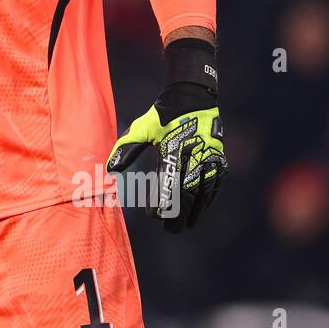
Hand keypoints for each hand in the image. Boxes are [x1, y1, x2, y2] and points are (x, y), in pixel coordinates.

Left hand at [107, 84, 225, 231]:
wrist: (193, 98)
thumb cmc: (162, 116)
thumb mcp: (141, 128)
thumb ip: (126, 149)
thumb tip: (109, 170)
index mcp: (173, 148)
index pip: (168, 182)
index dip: (163, 201)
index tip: (155, 216)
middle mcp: (194, 154)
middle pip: (188, 192)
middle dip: (179, 213)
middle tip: (170, 229)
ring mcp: (209, 157)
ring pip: (204, 191)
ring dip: (196, 211)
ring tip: (186, 225)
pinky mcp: (219, 158)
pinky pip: (215, 184)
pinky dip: (208, 199)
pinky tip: (200, 210)